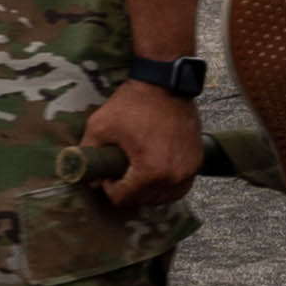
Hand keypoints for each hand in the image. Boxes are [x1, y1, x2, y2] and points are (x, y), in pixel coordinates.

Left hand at [77, 83, 202, 213]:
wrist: (166, 84)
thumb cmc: (134, 104)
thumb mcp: (100, 126)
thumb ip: (88, 154)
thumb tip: (89, 179)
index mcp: (150, 171)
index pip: (123, 198)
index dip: (109, 188)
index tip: (107, 173)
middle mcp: (173, 176)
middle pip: (143, 200)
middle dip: (128, 190)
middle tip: (120, 172)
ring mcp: (189, 170)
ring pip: (163, 197)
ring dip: (147, 190)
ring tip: (137, 172)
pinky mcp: (197, 161)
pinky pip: (179, 186)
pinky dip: (166, 185)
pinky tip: (155, 173)